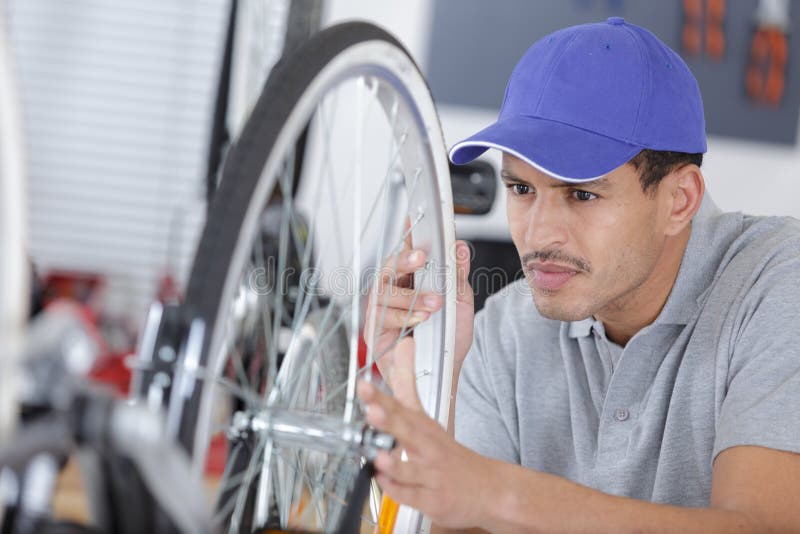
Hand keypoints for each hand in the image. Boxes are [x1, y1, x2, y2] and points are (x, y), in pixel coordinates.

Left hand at [357, 344, 497, 529]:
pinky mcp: (432, 500)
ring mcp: (430, 474)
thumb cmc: (447, 453)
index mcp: (422, 427)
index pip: (399, 407)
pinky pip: (412, 497)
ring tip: (379, 458)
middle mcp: (426, 448)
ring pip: (410, 469)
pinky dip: (397, 491)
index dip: (380, 396)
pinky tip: (385, 483)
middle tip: (372, 411)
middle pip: (407, 432)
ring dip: (395, 464)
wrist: (488, 488)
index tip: (364, 386)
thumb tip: (404, 347)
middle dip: (389, 422)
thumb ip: (407, 386)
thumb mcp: (426, 417)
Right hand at [363, 232, 473, 385]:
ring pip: (384, 291)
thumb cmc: (446, 338)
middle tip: (421, 257)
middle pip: (389, 265)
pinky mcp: (375, 329)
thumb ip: (458, 275)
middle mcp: (393, 290)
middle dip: (403, 258)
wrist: (444, 372)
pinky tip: (421, 318)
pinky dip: (404, 316)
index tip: (414, 218)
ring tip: (434, 304)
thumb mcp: (460, 303)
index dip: (408, 233)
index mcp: (412, 279)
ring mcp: (382, 308)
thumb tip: (459, 247)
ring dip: (411, 296)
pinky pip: (383, 317)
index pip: (408, 250)